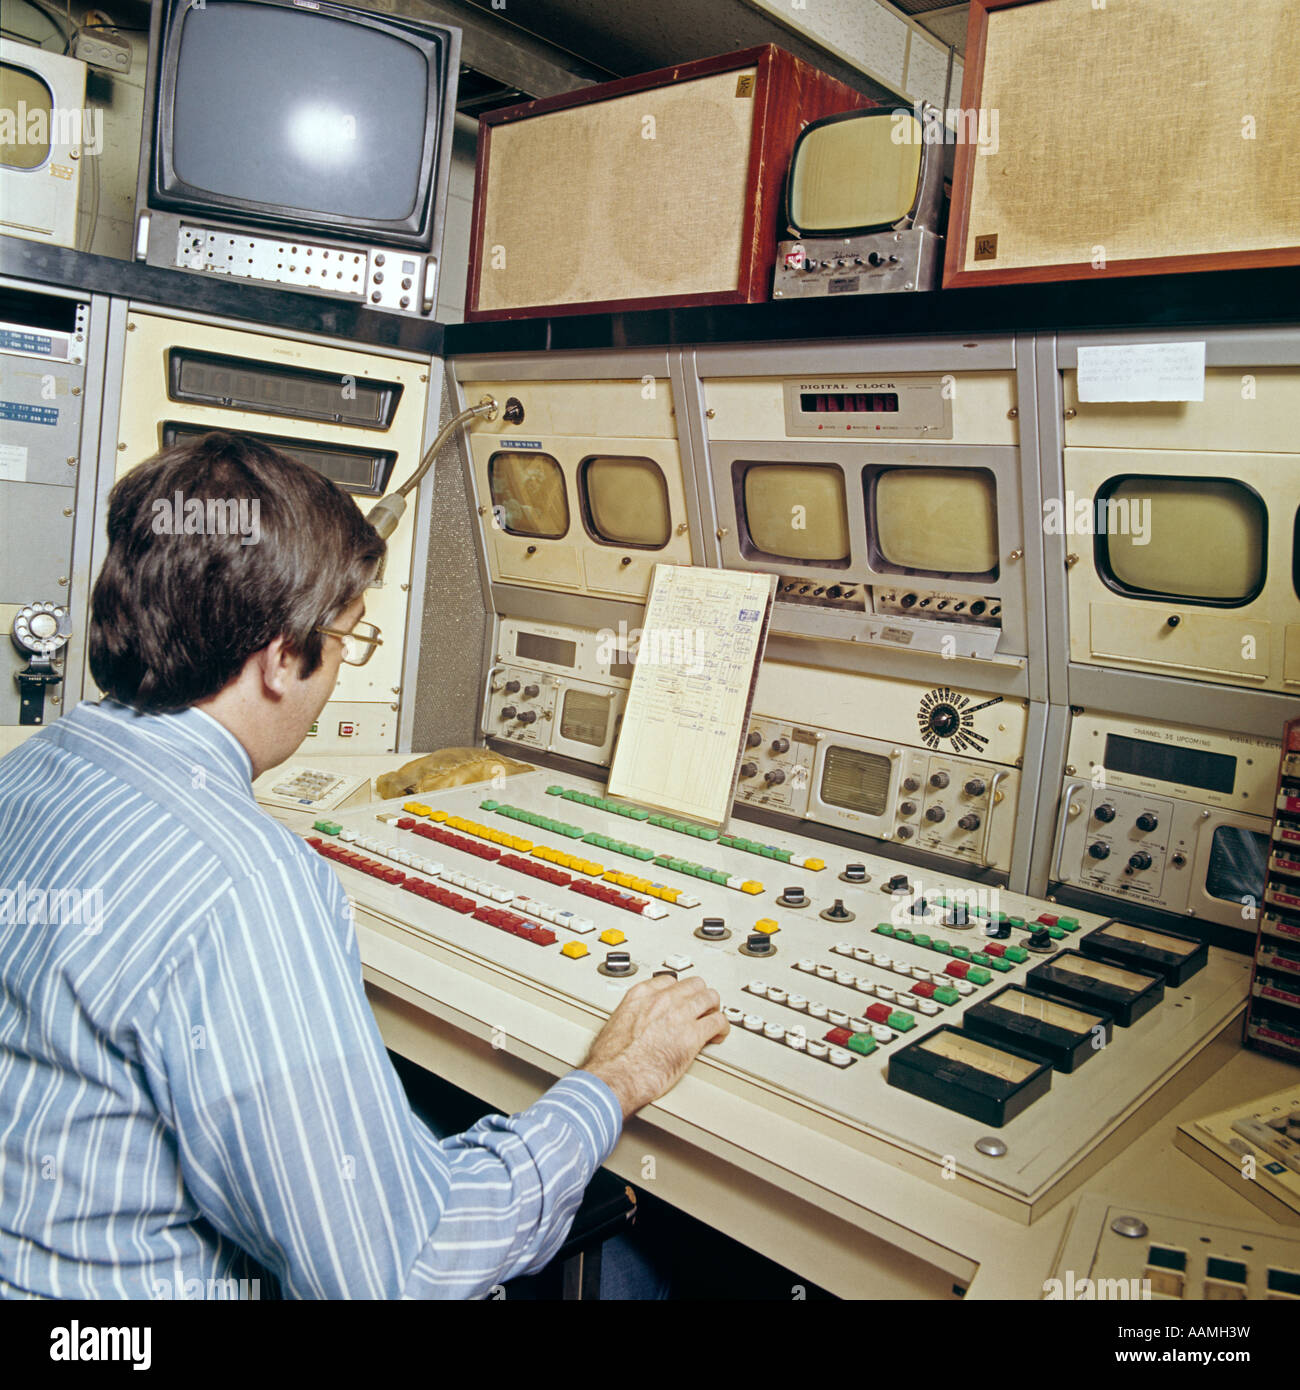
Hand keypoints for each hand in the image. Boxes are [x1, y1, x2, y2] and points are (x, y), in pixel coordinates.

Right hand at [581, 974, 728, 1118]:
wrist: (615, 1076)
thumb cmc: (610, 1060)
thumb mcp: (614, 1026)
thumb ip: (630, 1019)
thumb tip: (633, 1026)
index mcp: (641, 996)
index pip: (669, 980)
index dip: (678, 990)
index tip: (680, 998)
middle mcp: (662, 1000)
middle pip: (693, 984)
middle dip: (698, 995)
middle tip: (701, 1007)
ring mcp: (680, 1015)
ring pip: (709, 998)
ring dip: (713, 1008)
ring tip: (713, 1018)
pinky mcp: (693, 1036)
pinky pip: (718, 1022)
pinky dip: (722, 1027)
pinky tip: (719, 1034)